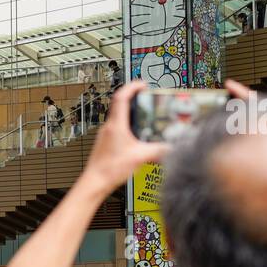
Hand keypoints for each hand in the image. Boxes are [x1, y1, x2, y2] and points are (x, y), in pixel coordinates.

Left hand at [79, 80, 168, 195]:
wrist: (95, 182)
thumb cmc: (109, 170)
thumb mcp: (140, 158)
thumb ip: (159, 151)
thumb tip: (172, 148)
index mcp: (116, 126)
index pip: (121, 97)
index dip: (132, 87)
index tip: (142, 84)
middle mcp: (109, 127)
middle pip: (120, 104)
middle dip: (134, 98)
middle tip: (146, 97)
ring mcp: (106, 135)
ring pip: (118, 117)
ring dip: (131, 112)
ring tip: (144, 115)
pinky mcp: (105, 143)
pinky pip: (117, 128)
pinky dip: (127, 125)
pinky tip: (136, 135)